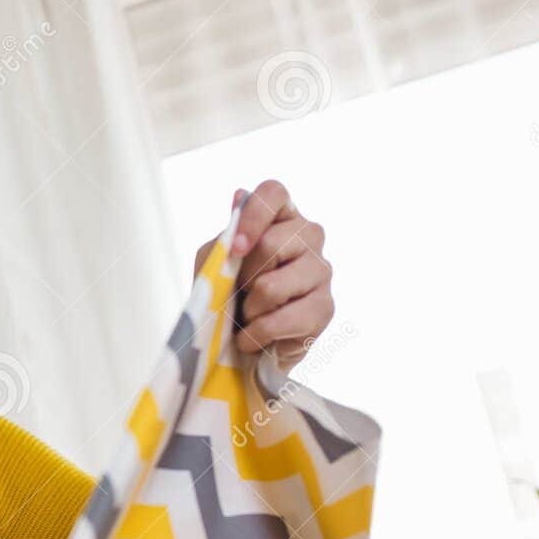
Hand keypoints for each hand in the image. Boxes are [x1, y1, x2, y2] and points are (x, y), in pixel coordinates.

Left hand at [192, 179, 333, 370]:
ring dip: (248, 310)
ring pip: (273, 287)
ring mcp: (321, 270)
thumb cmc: (227, 295)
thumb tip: (240, 196)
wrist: (234, 344)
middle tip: (239, 293)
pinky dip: (256, 335)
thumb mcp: (213, 264)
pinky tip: (253, 338)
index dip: (253, 216)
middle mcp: (308, 237)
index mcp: (280, 217)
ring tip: (248, 317)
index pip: (274, 194)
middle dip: (243, 277)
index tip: (235, 249)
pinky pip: (282, 321)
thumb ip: (226, 238)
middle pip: (272, 243)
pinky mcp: (324, 308)